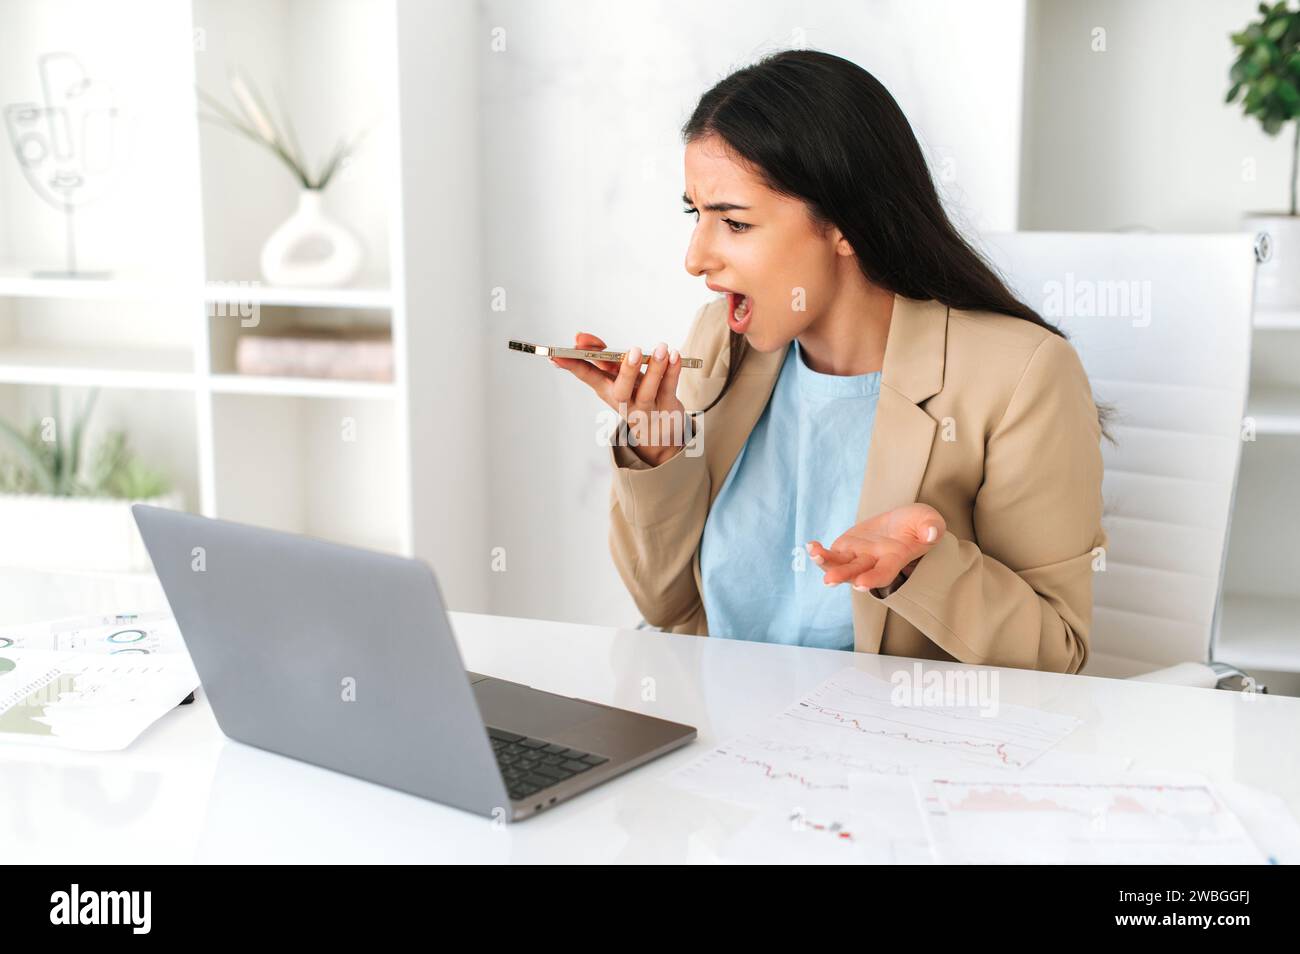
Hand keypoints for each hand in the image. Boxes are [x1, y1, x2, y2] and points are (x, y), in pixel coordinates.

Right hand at [551, 332, 689, 466]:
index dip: (572, 365)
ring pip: (649, 390)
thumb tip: (579, 338)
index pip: (587, 377)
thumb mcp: (616, 377)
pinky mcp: (666, 407)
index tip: (556, 355)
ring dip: (656, 368)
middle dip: (627, 370)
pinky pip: (669, 388)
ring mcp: (646, 407)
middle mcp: (624, 402)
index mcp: (607, 391)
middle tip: (633, 350)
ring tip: (662, 348)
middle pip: (622, 390)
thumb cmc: (634, 396)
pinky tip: (674, 356)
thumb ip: (602, 356)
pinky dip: (673, 371)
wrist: (658, 432)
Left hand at [806, 503, 946, 591]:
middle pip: (857, 572)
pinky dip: (819, 552)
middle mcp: (874, 562)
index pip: (884, 573)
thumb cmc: (920, 525)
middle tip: (829, 579)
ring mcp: (858, 556)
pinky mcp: (846, 548)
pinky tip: (811, 546)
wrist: (905, 523)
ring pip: (840, 564)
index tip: (861, 585)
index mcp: (895, 558)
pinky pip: (831, 554)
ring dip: (826, 562)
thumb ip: (931, 527)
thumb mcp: (930, 521)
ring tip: (814, 553)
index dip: (874, 579)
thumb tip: (932, 532)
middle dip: (843, 575)